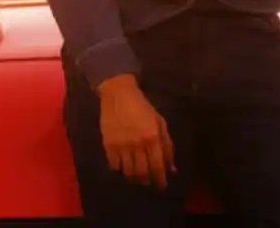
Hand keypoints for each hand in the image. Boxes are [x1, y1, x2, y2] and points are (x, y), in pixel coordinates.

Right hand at [97, 75, 174, 189]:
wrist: (118, 95)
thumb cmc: (143, 108)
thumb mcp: (160, 123)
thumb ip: (167, 145)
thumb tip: (171, 168)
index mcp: (152, 137)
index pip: (157, 166)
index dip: (160, 179)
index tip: (162, 185)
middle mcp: (137, 144)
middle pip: (142, 172)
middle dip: (147, 180)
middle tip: (148, 182)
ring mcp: (121, 145)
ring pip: (128, 172)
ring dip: (134, 177)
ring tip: (137, 177)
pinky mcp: (108, 145)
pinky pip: (114, 165)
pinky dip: (120, 169)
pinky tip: (124, 166)